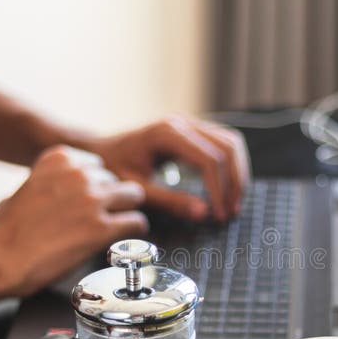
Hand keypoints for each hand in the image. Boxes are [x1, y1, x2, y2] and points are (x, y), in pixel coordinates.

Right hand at [0, 146, 147, 296]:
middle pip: (115, 180)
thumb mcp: (25, 187)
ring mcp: (92, 200)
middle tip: (106, 215)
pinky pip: (136, 222)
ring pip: (133, 196)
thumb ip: (51, 182)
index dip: (96, 184)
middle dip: (112, 198)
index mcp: (59, 159)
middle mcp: (78, 174)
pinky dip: (134, 230)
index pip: (96, 164)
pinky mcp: (102, 228)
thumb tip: (60, 193)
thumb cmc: (3, 231)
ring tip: (121, 223)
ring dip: (127, 210)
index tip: (93, 197)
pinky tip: (126, 236)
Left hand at [88, 116, 250, 222]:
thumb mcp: (136, 189)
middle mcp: (182, 123)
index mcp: (167, 134)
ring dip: (237, 173)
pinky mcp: (193, 132)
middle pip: (227, 147)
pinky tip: (226, 190)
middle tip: (230, 212)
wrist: (100, 150)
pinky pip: (223, 143)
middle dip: (234, 182)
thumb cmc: (113, 168)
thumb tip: (203, 213)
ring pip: (231, 142)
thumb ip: (169, 201)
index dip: (219, 189)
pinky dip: (231, 167)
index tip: (218, 215)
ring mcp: (189, 124)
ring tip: (232, 204)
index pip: (209, 159)